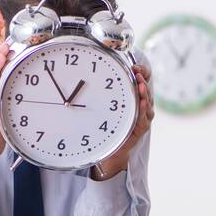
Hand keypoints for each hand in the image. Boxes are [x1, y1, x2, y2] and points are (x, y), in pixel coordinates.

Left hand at [93, 62, 154, 179]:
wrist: (107, 149)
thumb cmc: (100, 128)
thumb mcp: (92, 110)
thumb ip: (85, 98)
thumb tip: (69, 90)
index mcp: (127, 97)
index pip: (138, 80)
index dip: (139, 71)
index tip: (133, 66)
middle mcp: (136, 105)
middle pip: (143, 89)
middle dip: (142, 80)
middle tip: (137, 73)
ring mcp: (140, 116)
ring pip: (146, 102)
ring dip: (144, 94)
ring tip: (141, 86)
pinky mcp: (141, 127)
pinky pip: (145, 118)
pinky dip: (144, 110)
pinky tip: (142, 103)